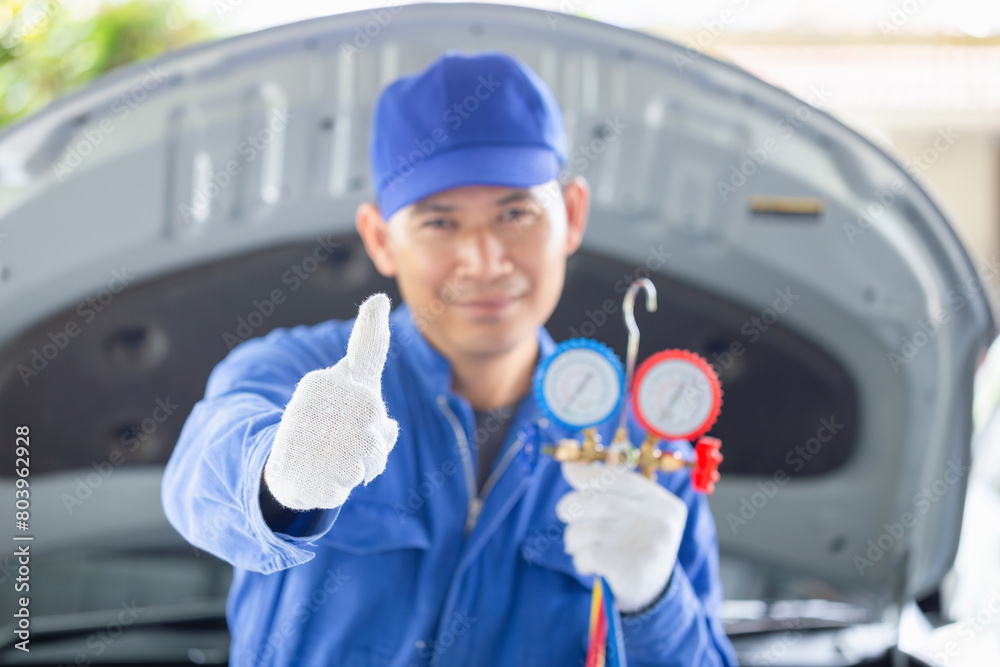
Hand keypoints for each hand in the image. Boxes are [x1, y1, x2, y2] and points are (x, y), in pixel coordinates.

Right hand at [263, 293, 398, 509]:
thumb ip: (376, 406)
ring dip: (362, 466)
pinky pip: (353, 478)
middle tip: (344, 446)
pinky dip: (346, 484)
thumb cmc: (328, 434)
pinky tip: (326, 476)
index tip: (379, 300)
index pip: (363, 349)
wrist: (288, 472)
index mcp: (330, 380)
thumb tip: (388, 403)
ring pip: (372, 453)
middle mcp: (320, 397)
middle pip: (378, 423)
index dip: (373, 324)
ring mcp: (312, 429)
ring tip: (336, 460)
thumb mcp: (355, 411)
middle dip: (373, 445)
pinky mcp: (308, 462)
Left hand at [555, 461, 687, 612]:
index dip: (589, 473)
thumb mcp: (638, 518)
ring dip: (575, 539)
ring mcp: (640, 541)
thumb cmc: (638, 549)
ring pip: (585, 528)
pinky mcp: (624, 564)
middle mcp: (656, 520)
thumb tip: (570, 467)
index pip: (620, 479)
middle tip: (565, 514)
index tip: (567, 469)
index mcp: (663, 504)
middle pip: (596, 501)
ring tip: (583, 549)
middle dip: (571, 506)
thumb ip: (613, 492)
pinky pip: (585, 554)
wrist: (653, 598)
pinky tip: (591, 567)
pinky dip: (581, 561)